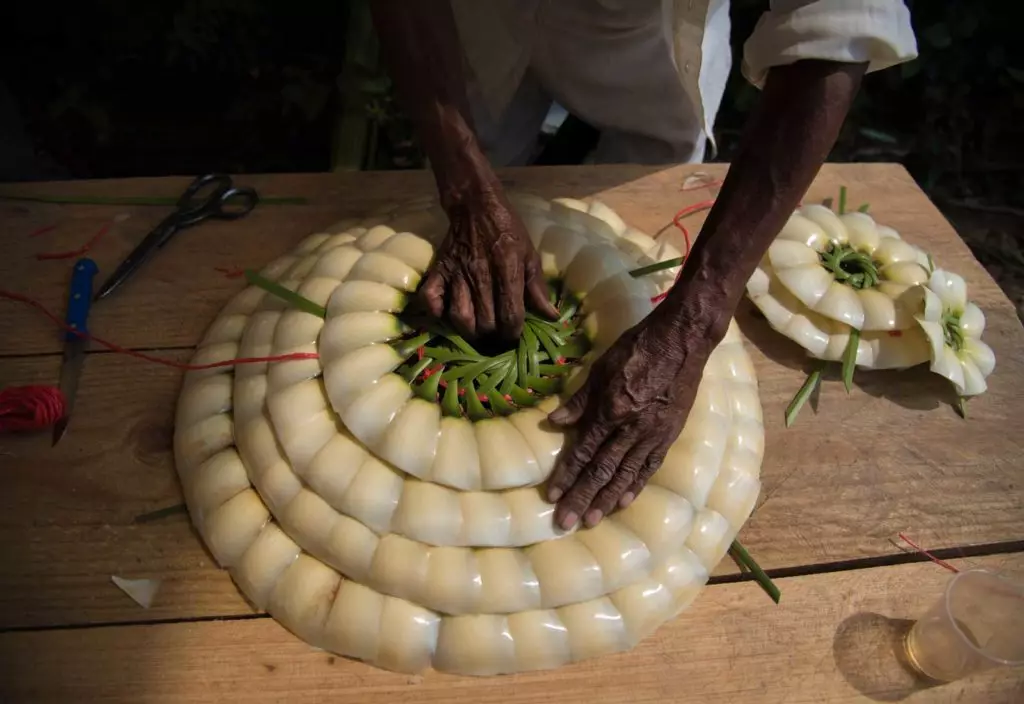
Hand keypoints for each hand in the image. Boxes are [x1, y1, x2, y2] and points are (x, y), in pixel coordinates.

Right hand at [419, 188, 558, 340]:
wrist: (476, 206)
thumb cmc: (508, 231)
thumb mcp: (530, 256)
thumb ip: (538, 288)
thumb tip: (551, 317)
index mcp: (507, 271)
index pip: (510, 316)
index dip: (513, 334)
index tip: (514, 336)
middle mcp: (481, 275)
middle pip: (485, 323)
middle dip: (493, 338)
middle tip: (496, 337)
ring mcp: (457, 274)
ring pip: (459, 318)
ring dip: (469, 332)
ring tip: (476, 332)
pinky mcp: (439, 271)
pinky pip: (430, 299)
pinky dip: (436, 313)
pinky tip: (447, 315)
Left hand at [545, 312, 709, 529]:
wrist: (681, 341)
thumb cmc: (636, 348)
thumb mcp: (600, 368)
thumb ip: (578, 400)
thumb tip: (553, 423)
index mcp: (610, 410)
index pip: (582, 452)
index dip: (566, 476)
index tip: (552, 497)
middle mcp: (630, 428)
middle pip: (601, 470)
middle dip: (582, 498)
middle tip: (566, 523)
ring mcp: (652, 434)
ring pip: (626, 474)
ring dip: (606, 499)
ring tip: (592, 520)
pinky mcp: (669, 434)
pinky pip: (650, 465)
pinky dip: (637, 485)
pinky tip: (624, 501)